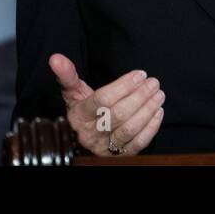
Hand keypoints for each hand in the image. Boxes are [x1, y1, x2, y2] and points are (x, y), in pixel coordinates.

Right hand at [50, 53, 165, 155]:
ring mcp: (105, 147)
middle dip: (139, 96)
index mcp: (79, 115)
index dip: (123, 86)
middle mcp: (90, 134)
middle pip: (118, 114)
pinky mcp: (119, 156)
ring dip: (148, 110)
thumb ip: (67, 75)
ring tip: (158, 94)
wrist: (83, 138)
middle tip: (153, 82)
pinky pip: (138, 143)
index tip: (140, 74)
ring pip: (129, 129)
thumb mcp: (73, 92)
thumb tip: (55, 57)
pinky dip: (151, 128)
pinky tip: (158, 112)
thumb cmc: (82, 110)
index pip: (102, 100)